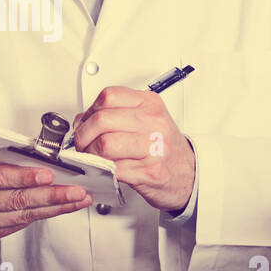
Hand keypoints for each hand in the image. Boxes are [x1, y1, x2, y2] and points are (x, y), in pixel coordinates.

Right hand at [0, 142, 92, 242]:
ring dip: (55, 208)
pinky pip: (21, 223)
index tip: (49, 174)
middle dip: (52, 196)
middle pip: (17, 200)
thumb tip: (44, 156)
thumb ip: (8, 155)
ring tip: (78, 199)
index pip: (0, 177)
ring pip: (24, 215)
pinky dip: (43, 214)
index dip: (26, 177)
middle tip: (76, 191)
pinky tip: (61, 207)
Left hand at [71, 86, 194, 212]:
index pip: (108, 96)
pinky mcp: (150, 171)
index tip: (85, 123)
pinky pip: (113, 169)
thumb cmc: (164, 148)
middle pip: (102, 120)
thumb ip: (117, 114)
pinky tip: (103, 169)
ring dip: (89, 155)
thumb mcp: (146, 120)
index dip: (89, 111)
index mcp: (150, 104)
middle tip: (82, 144)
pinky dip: (101, 170)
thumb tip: (83, 119)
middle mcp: (153, 122)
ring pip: (105, 144)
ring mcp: (153, 147)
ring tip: (91, 158)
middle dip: (83, 135)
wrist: (189, 174)